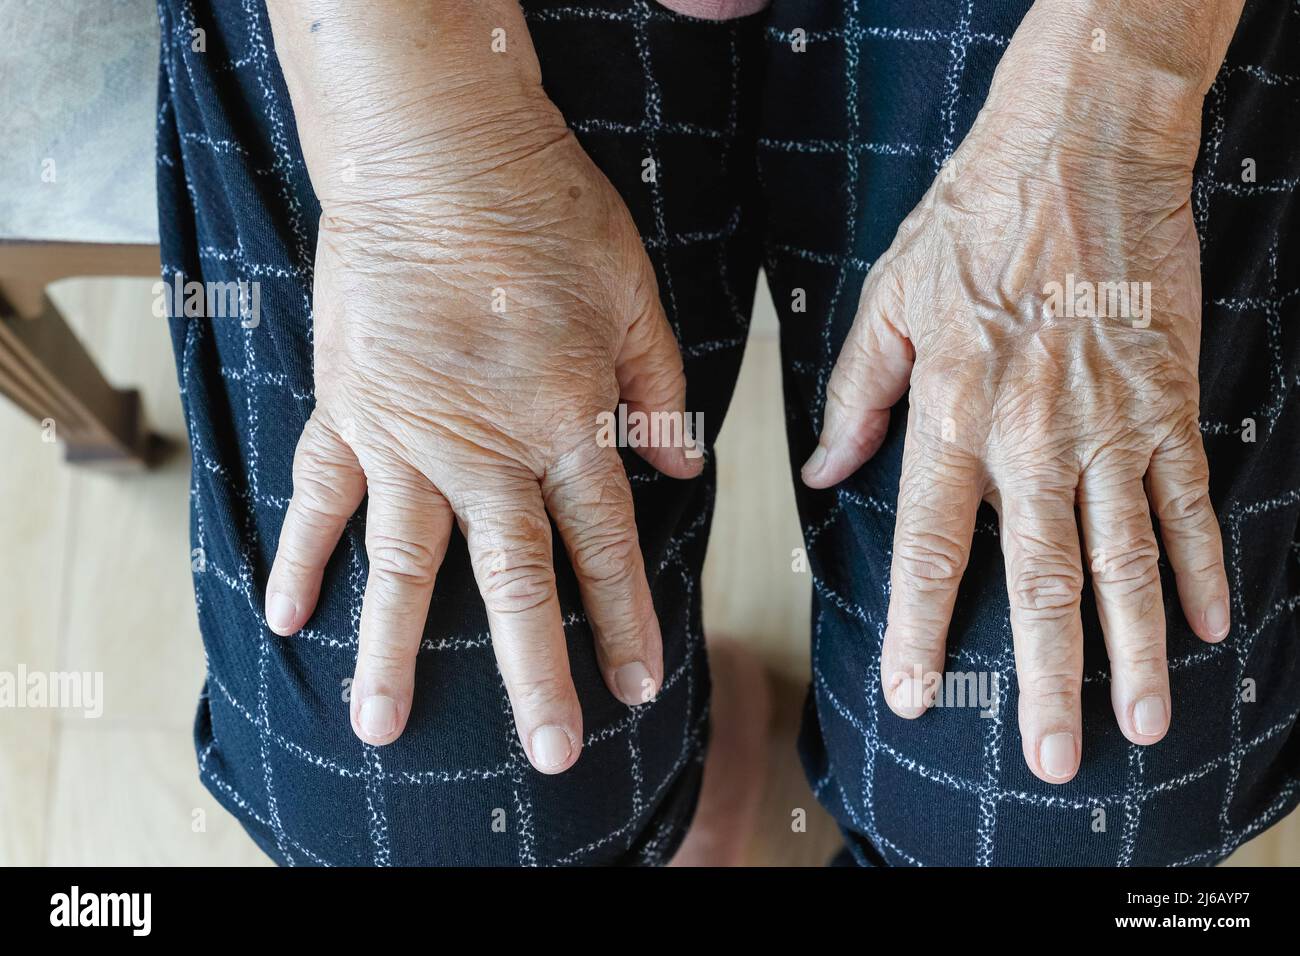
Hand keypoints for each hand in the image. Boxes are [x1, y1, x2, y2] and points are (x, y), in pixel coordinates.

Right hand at [260, 62, 697, 770]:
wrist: (437, 152)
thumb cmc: (547, 212)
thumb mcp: (635, 295)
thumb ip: (660, 391)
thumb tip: (685, 471)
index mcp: (569, 421)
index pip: (605, 544)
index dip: (625, 621)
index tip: (638, 687)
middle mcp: (488, 448)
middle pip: (516, 581)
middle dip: (536, 674)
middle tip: (551, 752)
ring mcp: (408, 435)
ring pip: (407, 563)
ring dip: (397, 650)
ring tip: (383, 729)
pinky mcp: (348, 408)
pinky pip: (319, 495)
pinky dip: (301, 556)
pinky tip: (284, 616)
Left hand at [803, 10, 1232, 783]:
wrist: (1079, 148)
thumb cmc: (972, 221)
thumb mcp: (887, 304)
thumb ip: (856, 399)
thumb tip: (823, 471)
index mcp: (955, 416)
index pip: (933, 548)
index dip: (922, 630)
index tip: (914, 694)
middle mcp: (1035, 436)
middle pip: (1041, 580)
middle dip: (1046, 678)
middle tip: (1049, 756)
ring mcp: (1112, 425)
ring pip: (1125, 559)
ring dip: (1135, 649)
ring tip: (1142, 721)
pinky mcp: (1168, 403)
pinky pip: (1191, 501)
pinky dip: (1205, 566)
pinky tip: (1212, 627)